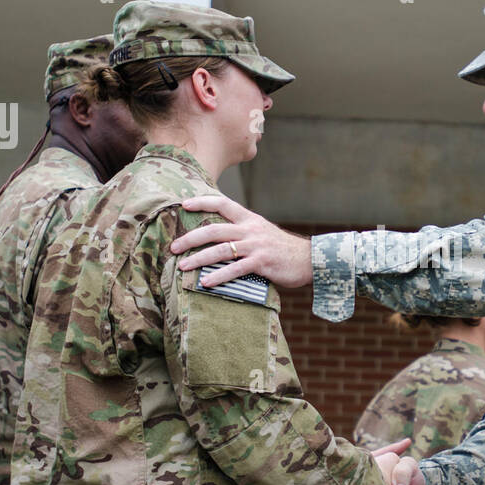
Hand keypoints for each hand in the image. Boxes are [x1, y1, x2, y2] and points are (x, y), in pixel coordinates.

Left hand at [172, 196, 312, 288]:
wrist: (310, 259)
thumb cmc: (284, 250)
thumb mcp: (263, 233)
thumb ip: (244, 233)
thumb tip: (221, 239)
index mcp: (250, 219)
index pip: (222, 203)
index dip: (202, 201)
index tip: (184, 204)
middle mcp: (250, 229)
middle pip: (214, 229)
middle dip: (190, 238)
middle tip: (173, 247)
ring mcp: (256, 246)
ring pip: (220, 249)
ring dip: (198, 259)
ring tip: (182, 266)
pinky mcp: (262, 262)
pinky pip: (235, 269)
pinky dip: (219, 276)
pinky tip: (206, 283)